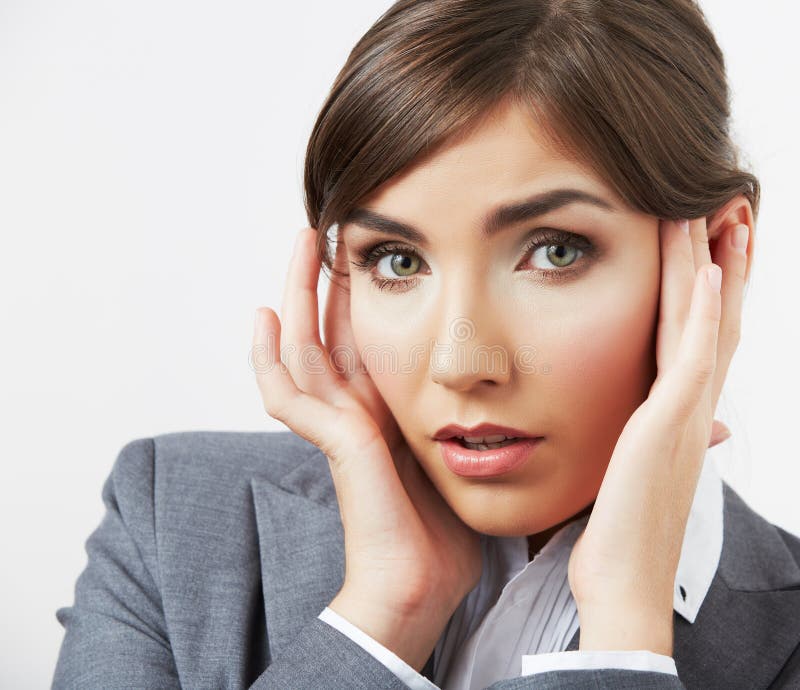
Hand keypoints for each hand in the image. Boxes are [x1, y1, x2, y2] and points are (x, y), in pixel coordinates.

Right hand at [252, 227, 482, 671]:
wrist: (421, 586)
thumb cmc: (443, 531)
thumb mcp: (455, 455)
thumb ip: (457, 421)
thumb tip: (492, 392)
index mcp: (383, 411)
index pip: (362, 341)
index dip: (358, 299)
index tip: (367, 255)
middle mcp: (354, 412)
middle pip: (326, 332)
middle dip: (322, 281)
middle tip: (323, 229)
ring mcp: (337, 426)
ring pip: (302, 348)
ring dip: (299, 295)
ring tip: (302, 243)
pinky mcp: (334, 442)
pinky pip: (288, 394)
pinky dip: (269, 358)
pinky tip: (264, 317)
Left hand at [567, 216, 748, 654]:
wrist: (622, 583)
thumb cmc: (620, 531)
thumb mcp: (633, 468)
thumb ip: (643, 434)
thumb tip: (659, 420)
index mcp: (677, 410)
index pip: (701, 334)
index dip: (714, 285)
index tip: (712, 239)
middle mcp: (689, 405)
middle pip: (716, 317)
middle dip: (725, 258)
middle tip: (730, 204)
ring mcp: (683, 413)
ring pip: (705, 322)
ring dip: (714, 263)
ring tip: (720, 210)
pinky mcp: (668, 425)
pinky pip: (690, 358)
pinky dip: (703, 312)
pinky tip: (707, 268)